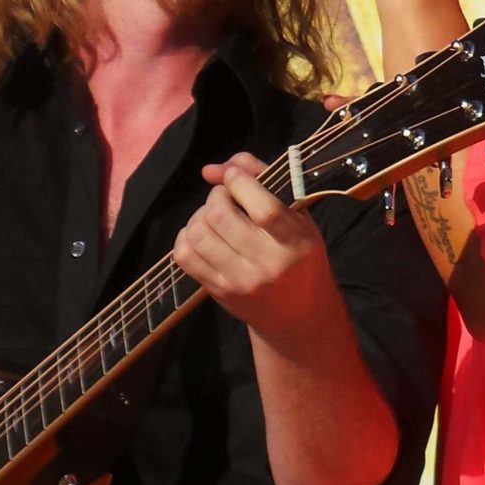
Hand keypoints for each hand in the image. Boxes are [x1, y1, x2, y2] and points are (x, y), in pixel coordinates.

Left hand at [173, 152, 333, 337]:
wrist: (298, 316)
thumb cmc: (300, 257)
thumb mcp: (298, 217)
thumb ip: (262, 179)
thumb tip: (211, 169)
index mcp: (295, 242)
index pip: (263, 209)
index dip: (240, 182)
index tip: (235, 178)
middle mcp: (267, 264)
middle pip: (221, 217)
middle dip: (216, 196)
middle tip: (225, 197)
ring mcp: (239, 280)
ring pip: (198, 234)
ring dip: (199, 215)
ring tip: (214, 216)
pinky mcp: (218, 291)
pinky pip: (184, 256)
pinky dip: (186, 236)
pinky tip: (202, 235)